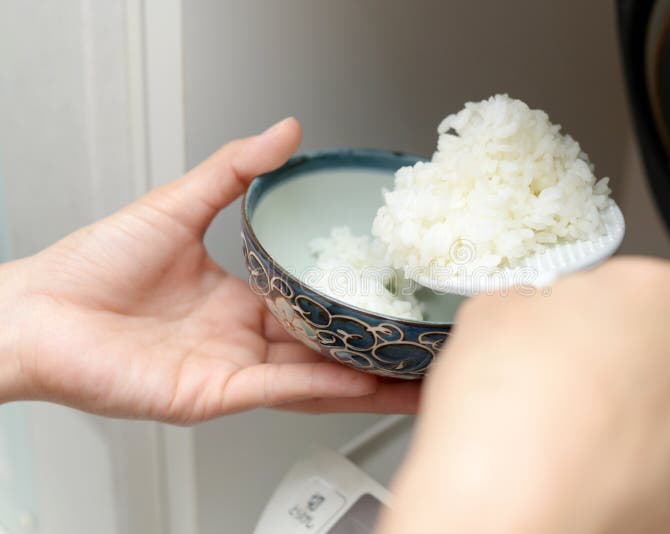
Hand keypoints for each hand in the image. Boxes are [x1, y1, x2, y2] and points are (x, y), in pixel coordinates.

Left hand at [1, 118, 418, 421]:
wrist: (38, 312)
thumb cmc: (93, 265)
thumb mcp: (177, 204)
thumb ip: (233, 170)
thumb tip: (284, 132)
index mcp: (237, 299)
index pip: (310, 301)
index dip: (353, 300)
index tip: (393, 293)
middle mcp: (240, 338)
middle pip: (323, 345)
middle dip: (373, 346)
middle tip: (422, 342)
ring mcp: (231, 369)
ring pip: (313, 375)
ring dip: (365, 376)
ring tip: (415, 373)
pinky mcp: (213, 394)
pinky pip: (279, 390)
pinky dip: (323, 385)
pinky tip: (364, 380)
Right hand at [381, 258, 669, 533]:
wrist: (505, 521)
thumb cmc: (501, 415)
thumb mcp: (488, 312)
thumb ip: (525, 302)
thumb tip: (526, 316)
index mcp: (656, 298)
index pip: (622, 286)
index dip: (576, 312)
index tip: (548, 336)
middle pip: (648, 352)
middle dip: (602, 365)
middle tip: (544, 389)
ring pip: (655, 419)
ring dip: (613, 423)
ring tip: (549, 443)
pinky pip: (656, 479)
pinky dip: (622, 479)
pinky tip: (572, 482)